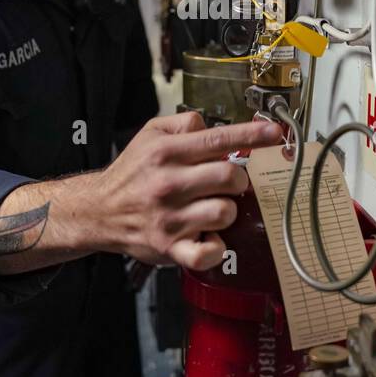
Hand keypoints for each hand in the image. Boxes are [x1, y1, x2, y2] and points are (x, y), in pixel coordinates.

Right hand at [88, 112, 282, 269]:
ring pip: (226, 212)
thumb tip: (211, 124)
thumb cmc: (132, 173)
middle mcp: (170, 184)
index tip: (275, 132)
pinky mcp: (170, 247)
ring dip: (227, 210)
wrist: (100, 211)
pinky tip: (210, 237)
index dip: (253, 134)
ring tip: (211, 208)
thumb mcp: (150, 134)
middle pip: (230, 177)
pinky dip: (216, 248)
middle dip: (237, 179)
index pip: (219, 140)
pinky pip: (208, 253)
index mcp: (167, 153)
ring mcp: (171, 218)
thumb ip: (184, 123)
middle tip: (226, 182)